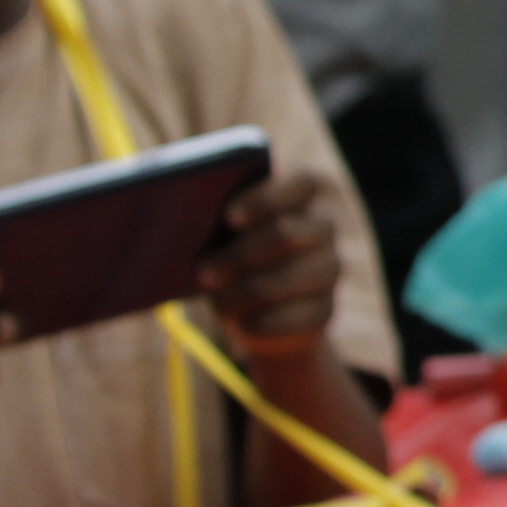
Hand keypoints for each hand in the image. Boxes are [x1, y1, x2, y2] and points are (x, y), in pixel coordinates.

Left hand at [193, 167, 349, 350]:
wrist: (251, 314)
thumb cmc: (226, 261)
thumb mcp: (217, 238)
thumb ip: (207, 219)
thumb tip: (178, 220)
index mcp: (297, 199)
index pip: (302, 184)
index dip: (267, 198)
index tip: (229, 218)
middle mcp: (321, 229)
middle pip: (290, 232)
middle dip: (242, 254)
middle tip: (204, 273)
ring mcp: (328, 269)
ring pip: (296, 275)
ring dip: (250, 290)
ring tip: (219, 303)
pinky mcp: (326, 308)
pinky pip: (303, 315)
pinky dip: (268, 321)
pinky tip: (245, 323)